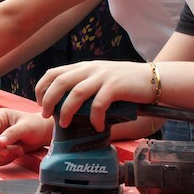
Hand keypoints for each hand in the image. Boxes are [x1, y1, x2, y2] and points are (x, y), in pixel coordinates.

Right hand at [0, 109, 52, 166]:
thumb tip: (0, 142)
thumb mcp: (26, 127)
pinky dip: (6, 160)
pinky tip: (16, 153)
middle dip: (4, 151)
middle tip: (19, 149)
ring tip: (20, 150)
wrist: (43, 133)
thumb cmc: (37, 125)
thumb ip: (13, 133)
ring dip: (6, 156)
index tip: (6, 150)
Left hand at [35, 60, 151, 131]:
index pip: (54, 72)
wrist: (153, 78)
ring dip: (67, 111)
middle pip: (60, 82)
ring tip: (65, 124)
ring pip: (76, 93)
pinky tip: (98, 126)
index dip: (42, 87)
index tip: (40, 102)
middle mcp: (90, 69)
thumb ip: (85, 86)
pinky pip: (99, 104)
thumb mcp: (101, 78)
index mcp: (84, 67)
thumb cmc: (126, 83)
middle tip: (46, 115)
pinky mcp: (116, 86)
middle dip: (48, 100)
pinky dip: (94, 117)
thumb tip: (68, 108)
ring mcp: (103, 76)